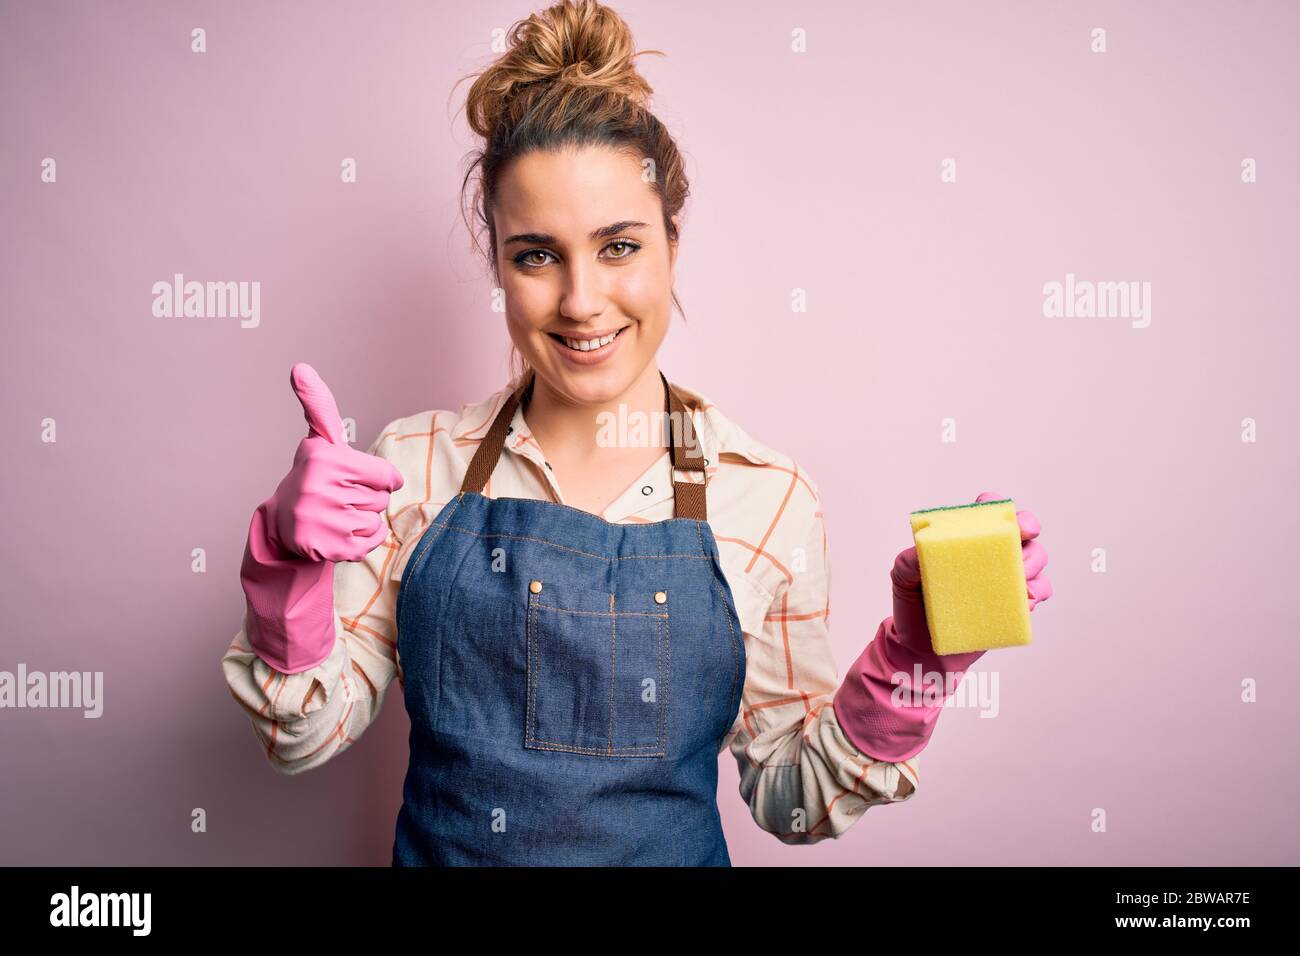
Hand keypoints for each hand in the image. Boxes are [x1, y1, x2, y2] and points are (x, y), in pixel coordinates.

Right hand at [263, 363, 404, 562]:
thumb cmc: (315, 477)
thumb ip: (318, 404)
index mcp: (323, 457)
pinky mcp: (326, 547)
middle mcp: (318, 486)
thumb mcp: (320, 440)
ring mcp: (321, 518)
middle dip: (367, 498)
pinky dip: (362, 540)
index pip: (386, 475)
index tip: (353, 476)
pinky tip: (338, 533)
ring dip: (363, 520)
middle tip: (338, 497)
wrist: (283, 525)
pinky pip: (371, 542)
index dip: (378, 478)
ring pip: (375, 520)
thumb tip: (300, 366)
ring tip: (335, 514)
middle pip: (382, 498)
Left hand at [831, 491, 1051, 761]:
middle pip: (1022, 532)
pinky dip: (1039, 591)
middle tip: (1021, 538)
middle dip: (1028, 528)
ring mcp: (1004, 580)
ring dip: (1034, 562)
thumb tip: (919, 553)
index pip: (987, 514)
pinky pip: (1040, 592)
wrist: (922, 652)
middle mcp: (989, 556)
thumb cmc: (913, 609)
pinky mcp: (1014, 605)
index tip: (998, 511)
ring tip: (1019, 576)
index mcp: (965, 542)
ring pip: (1037, 559)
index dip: (997, 506)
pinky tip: (1026, 599)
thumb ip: (906, 563)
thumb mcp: (902, 580)